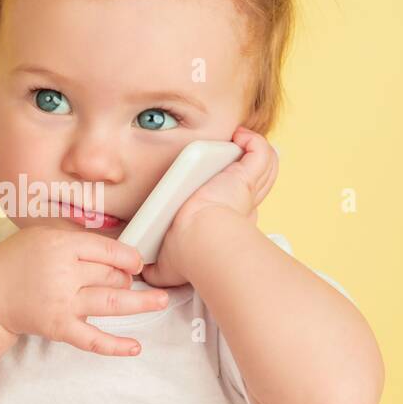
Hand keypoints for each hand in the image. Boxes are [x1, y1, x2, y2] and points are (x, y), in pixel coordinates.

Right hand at [0, 226, 168, 355]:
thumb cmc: (16, 261)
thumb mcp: (43, 235)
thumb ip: (77, 238)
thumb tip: (117, 248)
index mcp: (62, 246)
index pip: (109, 250)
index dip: (129, 257)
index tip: (137, 263)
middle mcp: (65, 274)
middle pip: (112, 276)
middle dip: (125, 279)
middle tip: (126, 281)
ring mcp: (63, 303)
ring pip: (112, 302)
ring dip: (141, 303)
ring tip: (162, 301)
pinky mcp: (59, 328)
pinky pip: (93, 340)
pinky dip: (115, 346)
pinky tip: (136, 347)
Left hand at [141, 126, 278, 287]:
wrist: (197, 238)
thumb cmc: (185, 254)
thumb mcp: (165, 265)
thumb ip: (153, 263)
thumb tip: (140, 267)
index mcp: (227, 223)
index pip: (232, 203)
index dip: (226, 191)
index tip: (211, 183)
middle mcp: (241, 205)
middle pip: (252, 181)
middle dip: (243, 165)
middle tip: (226, 154)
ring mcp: (245, 189)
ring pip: (262, 166)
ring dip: (251, 150)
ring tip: (234, 140)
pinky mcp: (245, 175)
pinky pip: (260, 152)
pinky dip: (254, 141)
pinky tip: (238, 136)